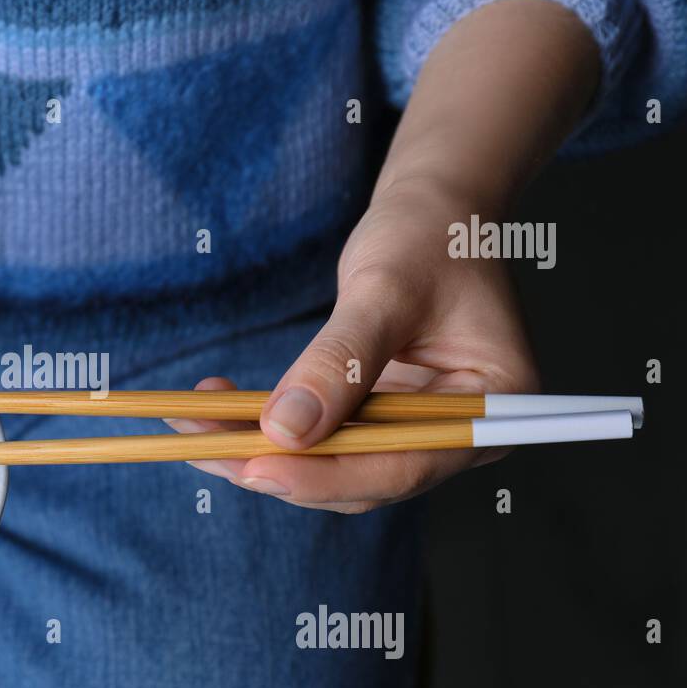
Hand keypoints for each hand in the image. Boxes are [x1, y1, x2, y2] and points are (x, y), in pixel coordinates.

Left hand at [175, 182, 539, 512]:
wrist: (429, 211)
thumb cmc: (425, 235)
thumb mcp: (383, 290)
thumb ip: (338, 362)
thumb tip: (286, 431)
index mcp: (494, 406)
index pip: (406, 463)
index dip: (328, 475)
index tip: (257, 470)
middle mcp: (460, 433)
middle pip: (362, 477)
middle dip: (279, 465)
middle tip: (201, 445)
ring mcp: (417, 431)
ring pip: (329, 466)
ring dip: (257, 450)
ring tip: (192, 424)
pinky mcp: (377, 421)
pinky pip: (318, 439)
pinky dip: (264, 429)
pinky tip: (211, 411)